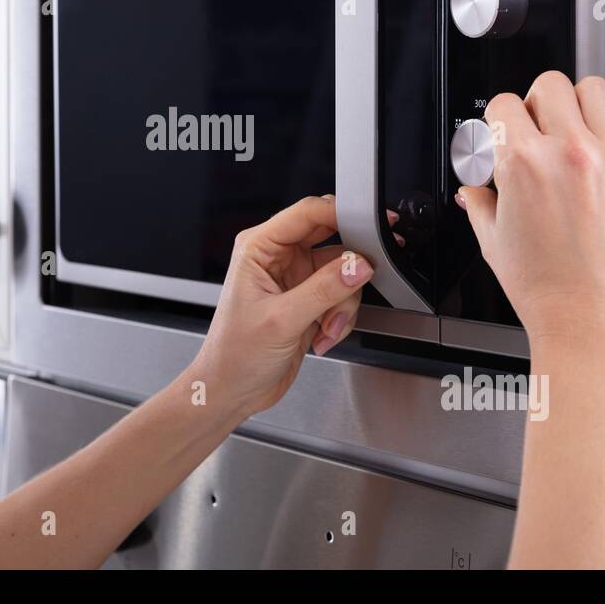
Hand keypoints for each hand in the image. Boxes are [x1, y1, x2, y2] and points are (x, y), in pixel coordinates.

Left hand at [192, 195, 373, 418]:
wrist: (232, 391)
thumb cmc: (234, 355)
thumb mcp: (281, 320)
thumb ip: (324, 290)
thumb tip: (358, 265)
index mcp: (259, 247)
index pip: (307, 213)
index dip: (342, 212)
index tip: (372, 223)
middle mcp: (277, 257)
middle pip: (332, 238)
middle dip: (349, 265)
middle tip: (361, 278)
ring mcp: (295, 279)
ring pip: (342, 271)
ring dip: (343, 302)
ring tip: (326, 326)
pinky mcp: (308, 300)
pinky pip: (342, 296)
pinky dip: (340, 317)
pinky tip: (322, 335)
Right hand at [458, 72, 604, 372]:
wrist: (594, 325)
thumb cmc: (546, 293)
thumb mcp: (494, 243)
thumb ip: (480, 202)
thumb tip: (474, 188)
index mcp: (523, 165)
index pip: (504, 104)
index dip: (499, 119)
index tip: (505, 134)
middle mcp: (569, 154)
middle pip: (550, 85)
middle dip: (537, 104)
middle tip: (538, 130)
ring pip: (594, 91)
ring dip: (578, 106)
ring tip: (574, 133)